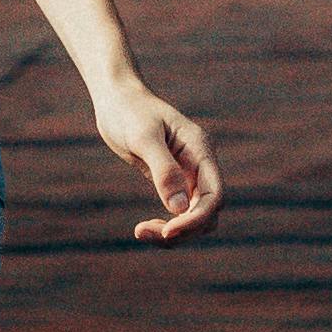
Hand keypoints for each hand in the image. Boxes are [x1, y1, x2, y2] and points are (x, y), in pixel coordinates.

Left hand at [95, 75, 221, 242]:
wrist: (116, 98)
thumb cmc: (129, 111)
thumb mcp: (143, 138)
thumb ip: (163, 170)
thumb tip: (178, 208)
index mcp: (201, 150)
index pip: (214, 195)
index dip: (195, 219)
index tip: (167, 231)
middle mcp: (199, 164)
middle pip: (208, 212)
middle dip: (183, 230)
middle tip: (143, 232)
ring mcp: (188, 173)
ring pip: (194, 216)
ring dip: (174, 232)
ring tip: (141, 232)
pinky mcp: (172, 180)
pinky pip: (179, 212)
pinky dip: (166, 225)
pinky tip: (144, 228)